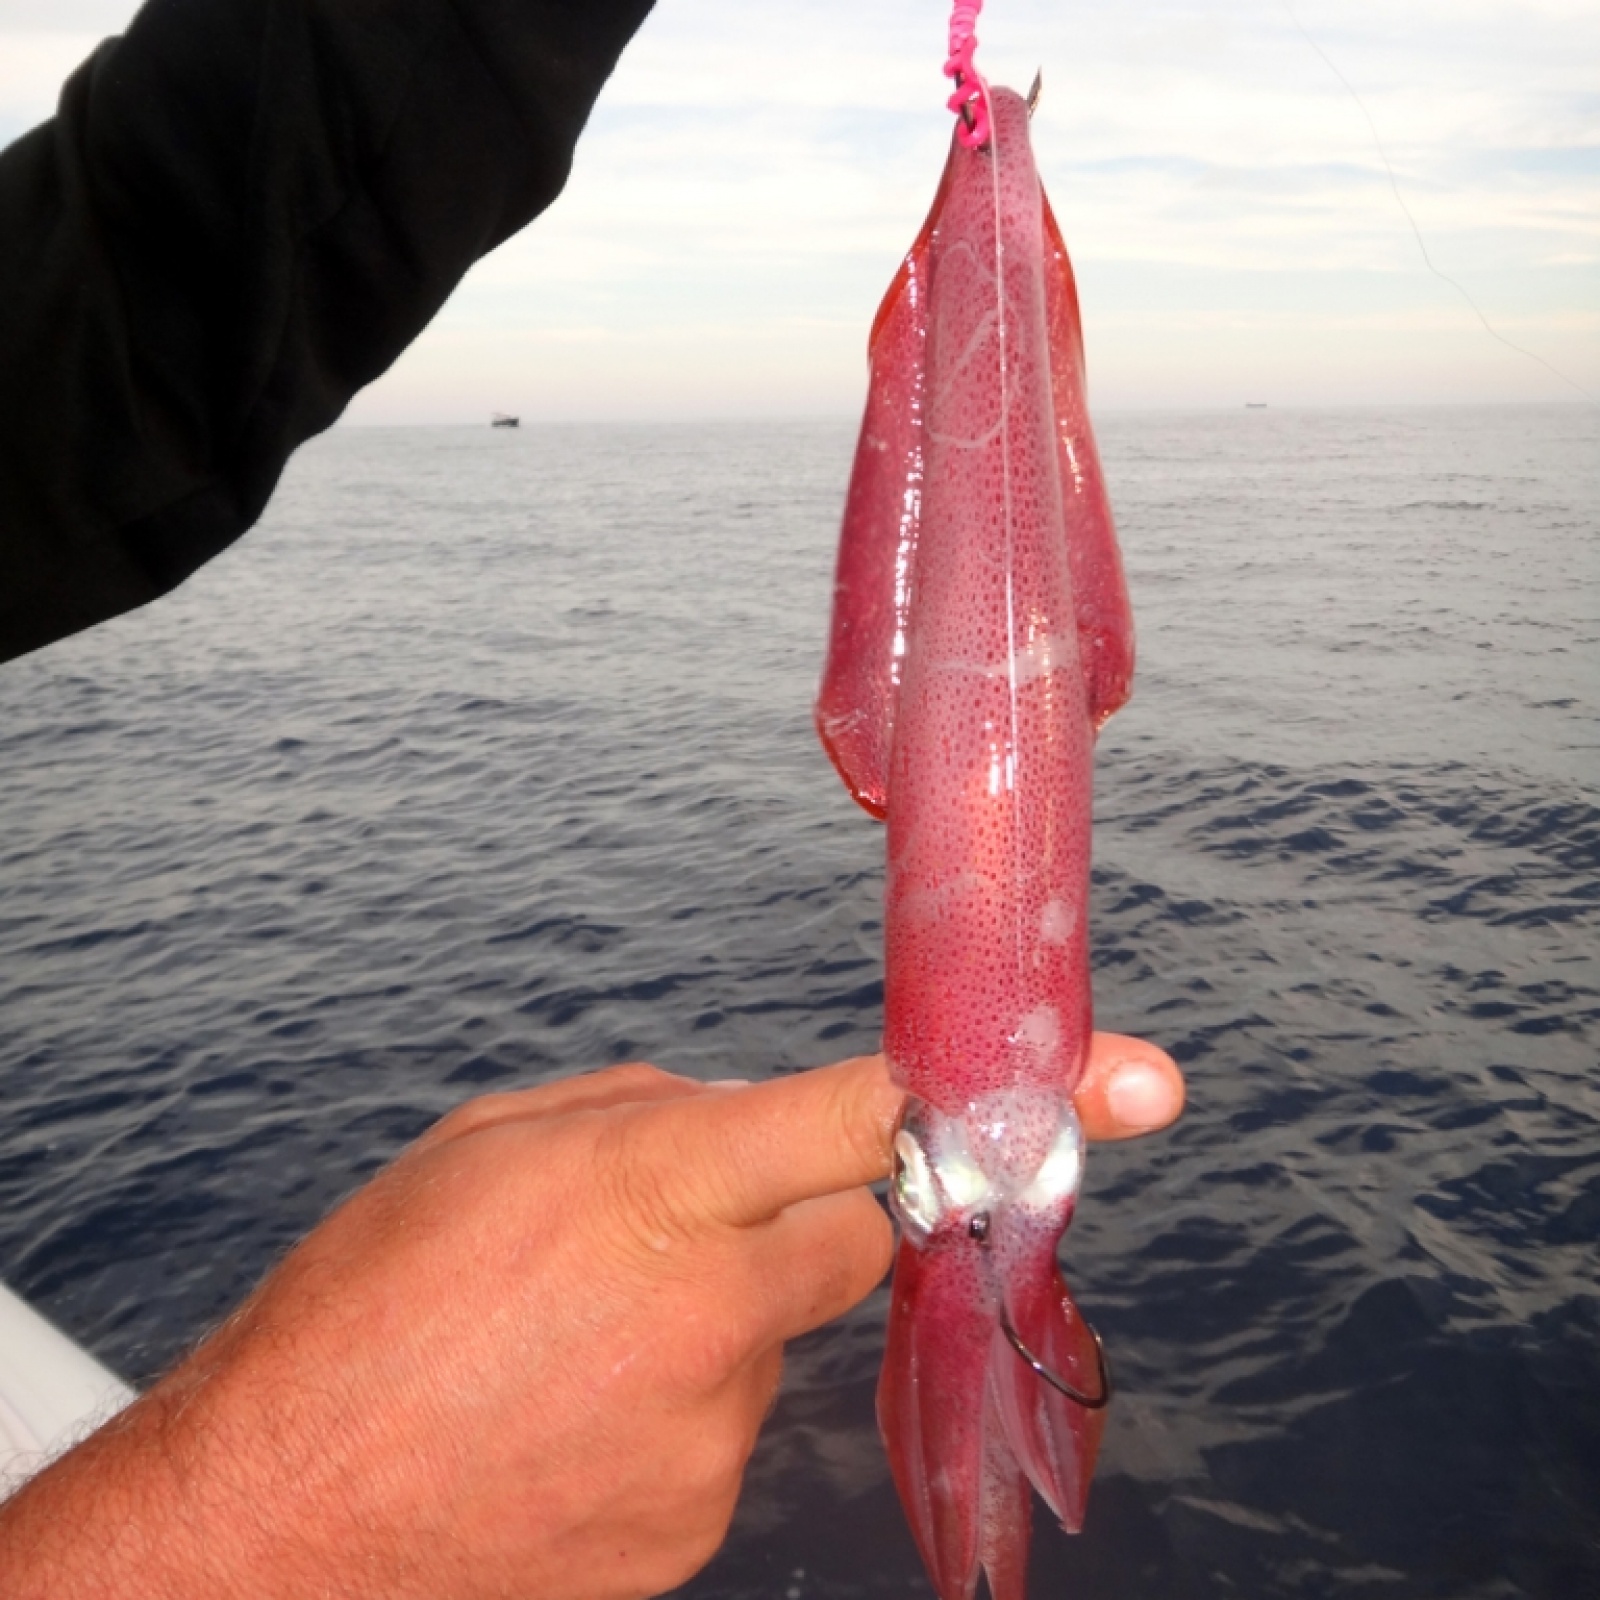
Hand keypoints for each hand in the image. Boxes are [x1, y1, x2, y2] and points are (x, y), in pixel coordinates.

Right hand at [0, 1038, 1181, 1599]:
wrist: (271, 1533)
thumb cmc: (359, 1306)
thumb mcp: (488, 1148)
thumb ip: (647, 1123)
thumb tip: (746, 1133)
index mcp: (657, 1188)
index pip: (870, 1123)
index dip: (1004, 1098)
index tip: (1138, 1084)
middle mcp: (715, 1317)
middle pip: (857, 1237)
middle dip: (809, 1214)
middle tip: (684, 1231)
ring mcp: (716, 1445)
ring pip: (773, 1341)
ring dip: (705, 1322)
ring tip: (560, 1344)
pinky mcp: (698, 1533)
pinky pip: (722, 1435)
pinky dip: (668, 1411)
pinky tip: (560, 1418)